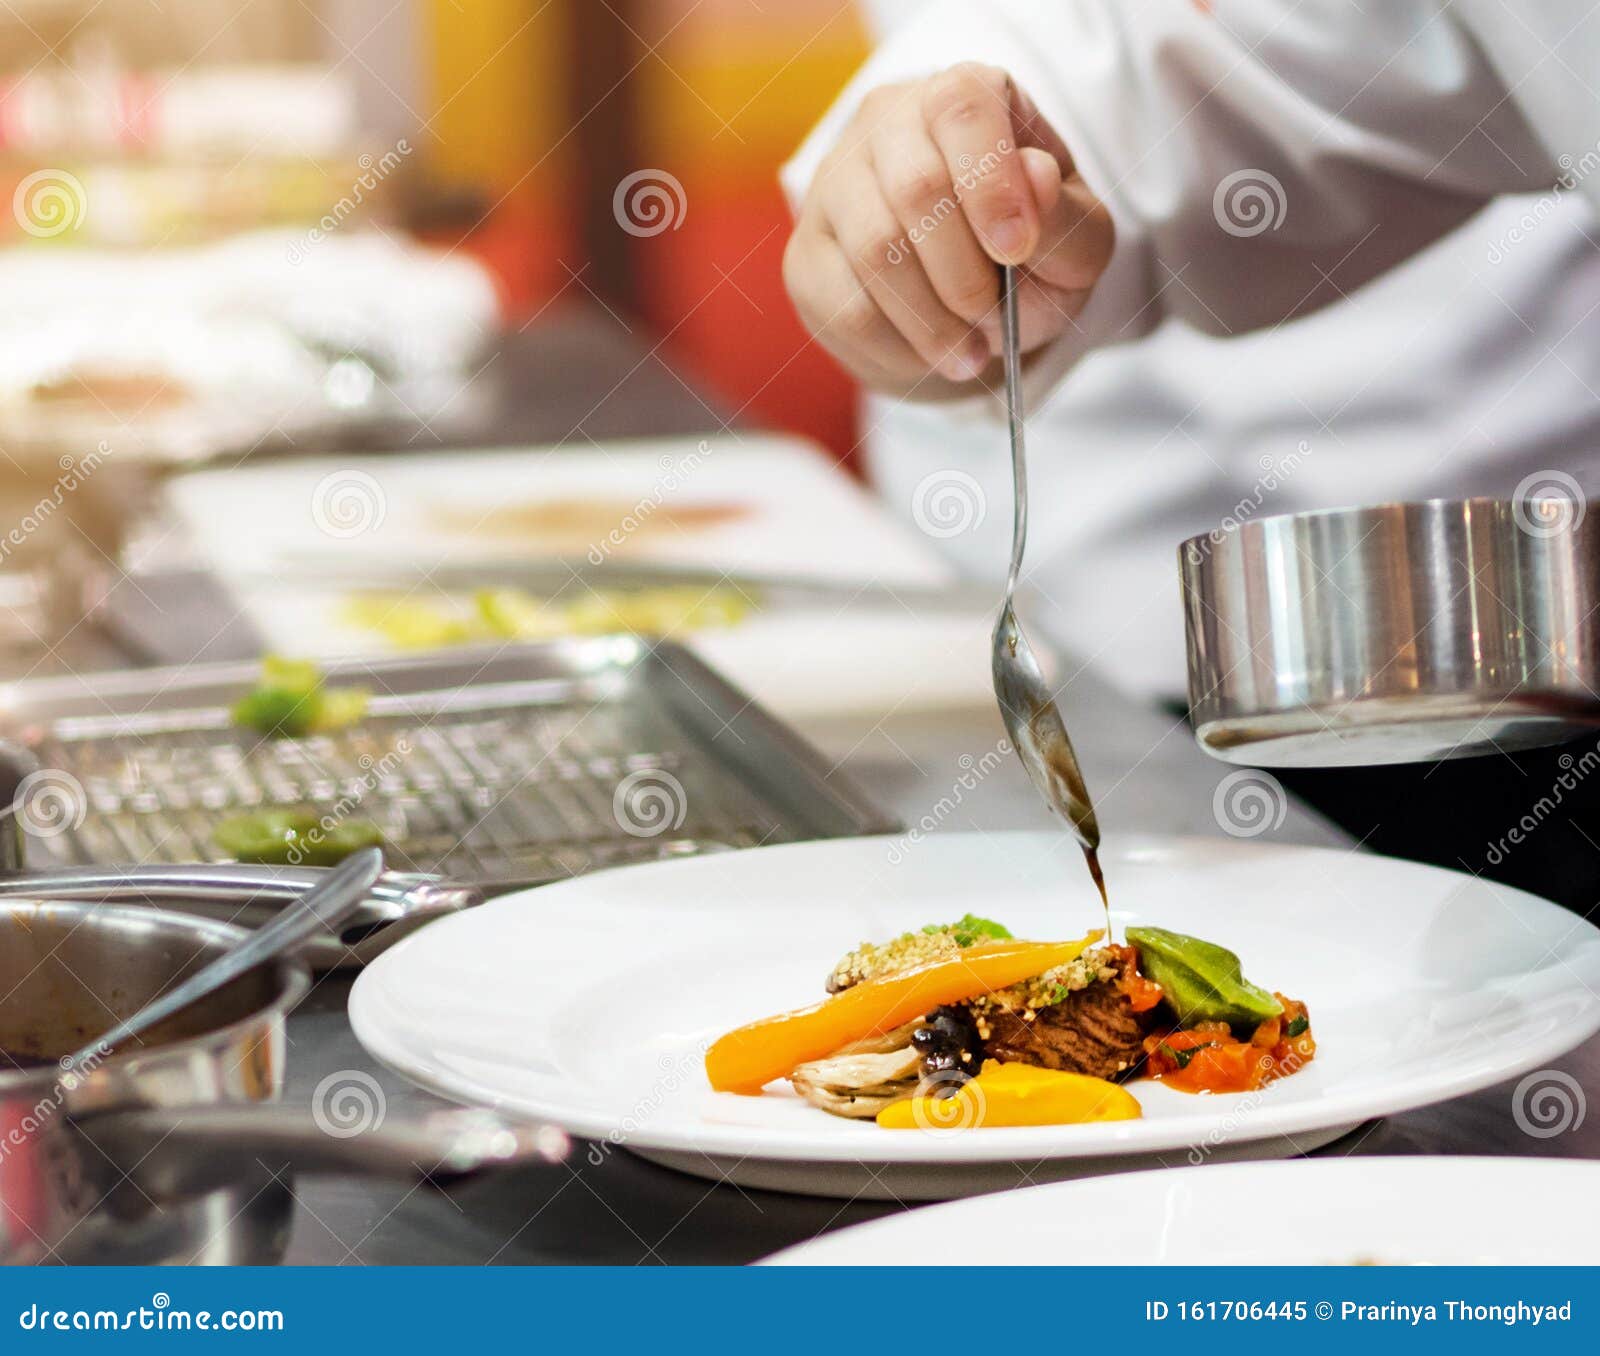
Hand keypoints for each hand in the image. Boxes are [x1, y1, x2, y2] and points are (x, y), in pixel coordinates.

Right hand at [783, 63, 1113, 396]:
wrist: (967, 301)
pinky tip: (932, 356)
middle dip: (966, 275)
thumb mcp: (1073, 238)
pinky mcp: (807, 255)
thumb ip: (1065, 216)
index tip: (1015, 250)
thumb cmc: (1024, 251)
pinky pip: (845, 307)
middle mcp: (886, 124)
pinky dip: (900, 347)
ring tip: (972, 353)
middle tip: (996, 321)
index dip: (990, 182)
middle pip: (916, 188)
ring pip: (875, 251)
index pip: (963, 109)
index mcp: (960, 98)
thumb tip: (1035, 179)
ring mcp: (834, 186)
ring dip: (933, 321)